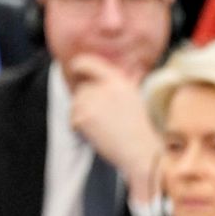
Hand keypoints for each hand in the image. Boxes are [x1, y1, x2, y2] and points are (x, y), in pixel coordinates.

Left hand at [66, 54, 160, 202]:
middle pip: (82, 88)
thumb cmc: (142, 131)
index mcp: (118, 81)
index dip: (77, 67)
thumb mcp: (135, 99)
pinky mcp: (82, 117)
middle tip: (102, 118)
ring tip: (105, 128)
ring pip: (75, 104)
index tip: (76, 73)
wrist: (141, 152)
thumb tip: (105, 79)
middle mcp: (103, 87)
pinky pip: (73, 120)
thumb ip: (118, 86)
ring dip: (84, 116)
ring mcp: (91, 102)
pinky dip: (81, 129)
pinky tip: (99, 135)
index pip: (86, 63)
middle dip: (87, 102)